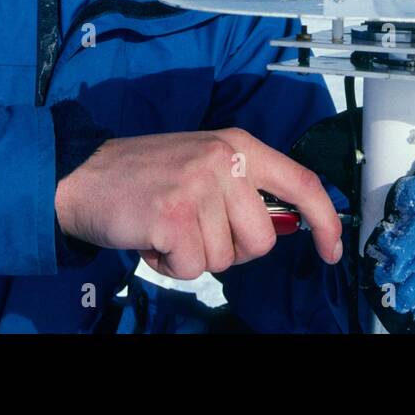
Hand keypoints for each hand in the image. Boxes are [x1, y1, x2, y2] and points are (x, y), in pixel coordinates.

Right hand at [54, 127, 343, 279]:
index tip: (333, 249)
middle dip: (229, 248)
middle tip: (193, 226)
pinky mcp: (173, 216)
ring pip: (225, 259)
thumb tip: (291, 226)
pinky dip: (170, 265)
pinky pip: (193, 269)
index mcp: (239, 145)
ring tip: (168, 226)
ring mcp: (199, 186)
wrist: (81, 174)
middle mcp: (225, 160)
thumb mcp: (205, 164)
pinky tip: (152, 237)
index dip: (326, 221)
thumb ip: (247, 189)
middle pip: (262, 241)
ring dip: (194, 256)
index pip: (302, 183)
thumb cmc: (145, 176)